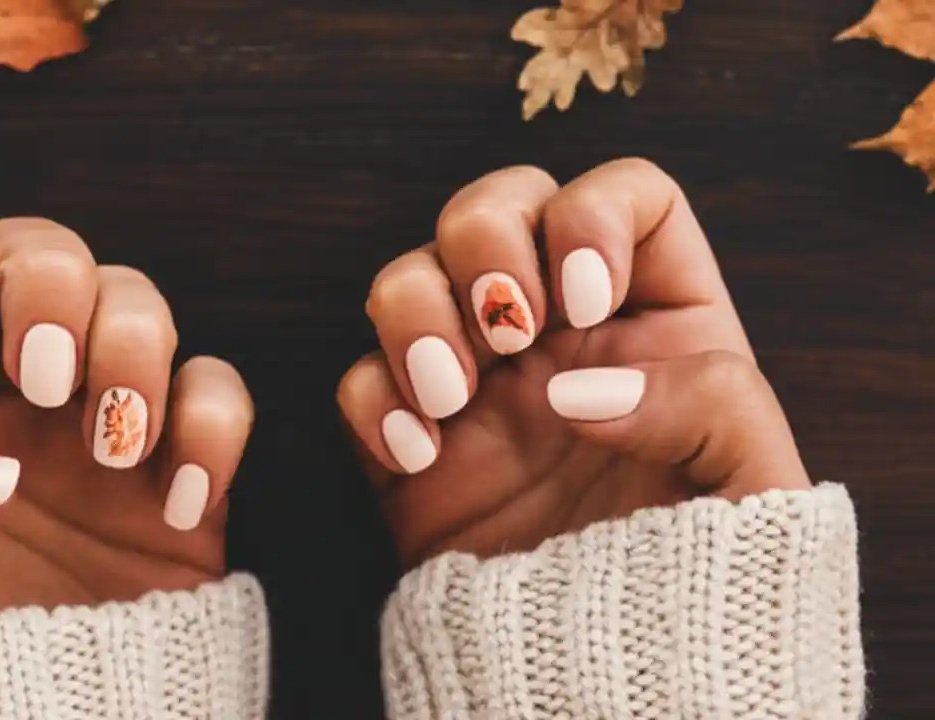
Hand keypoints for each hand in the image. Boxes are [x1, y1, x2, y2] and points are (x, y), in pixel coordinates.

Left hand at [0, 218, 252, 624]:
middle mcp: (19, 388)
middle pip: (37, 250)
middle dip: (51, 287)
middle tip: (52, 378)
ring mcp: (104, 417)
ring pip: (134, 296)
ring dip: (132, 347)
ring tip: (114, 448)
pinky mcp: (181, 464)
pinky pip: (216, 391)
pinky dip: (211, 426)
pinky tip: (180, 502)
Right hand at [337, 159, 810, 567]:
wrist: (606, 674)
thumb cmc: (699, 581)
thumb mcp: (753, 483)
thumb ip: (709, 399)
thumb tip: (581, 385)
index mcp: (654, 321)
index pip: (623, 195)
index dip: (592, 214)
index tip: (584, 296)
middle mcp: (558, 336)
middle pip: (498, 203)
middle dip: (486, 240)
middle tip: (510, 328)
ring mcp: (476, 383)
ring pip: (410, 275)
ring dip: (415, 312)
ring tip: (453, 393)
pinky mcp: (411, 440)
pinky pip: (361, 380)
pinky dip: (375, 401)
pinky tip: (419, 455)